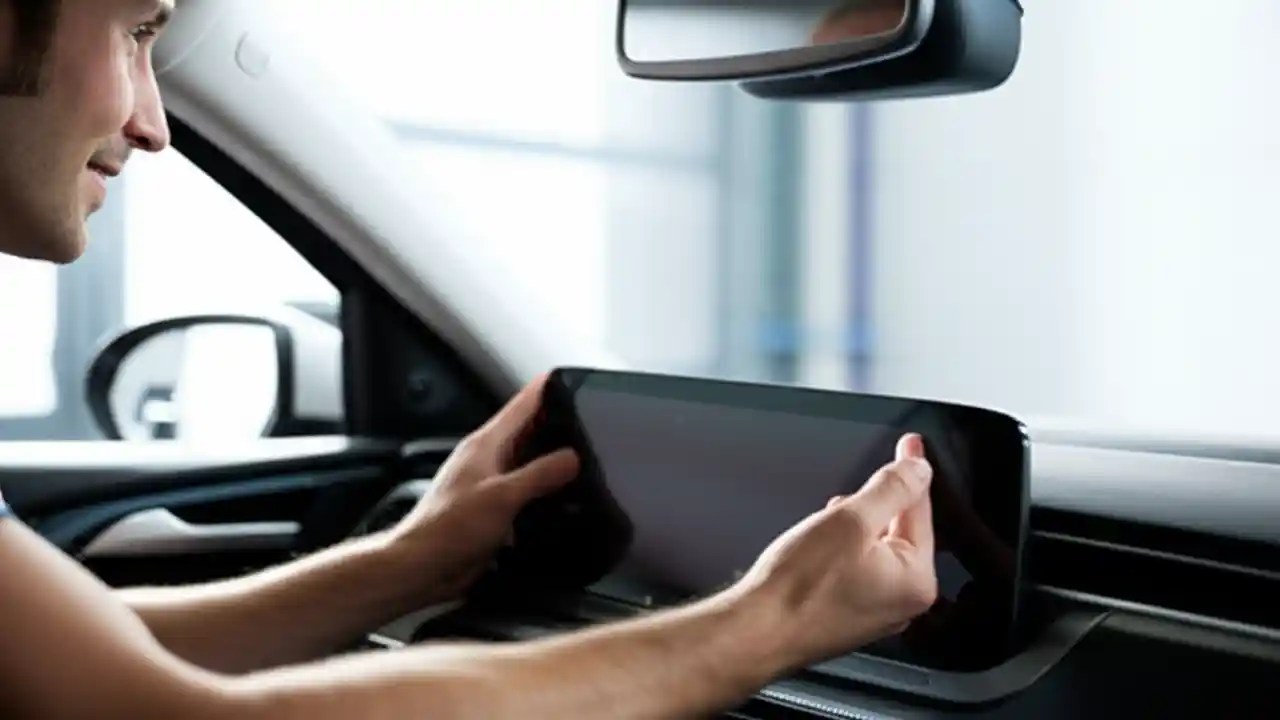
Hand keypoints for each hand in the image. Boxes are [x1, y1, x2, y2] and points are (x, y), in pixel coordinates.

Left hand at [388, 375, 578, 602]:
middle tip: (592, 426)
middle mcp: (488, 460)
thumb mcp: (502, 496)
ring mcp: (491, 486)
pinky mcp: (495, 512)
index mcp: (486, 445)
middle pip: (529, 433)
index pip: (522, 405)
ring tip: (587, 463)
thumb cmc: (449, 528)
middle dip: (558, 428)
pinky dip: (545, 495)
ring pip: (530, 465)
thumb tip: (573, 457)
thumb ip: (540, 474)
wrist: (423, 567)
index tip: (571, 379)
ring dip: (553, 465)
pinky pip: (526, 495)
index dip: (546, 389)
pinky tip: (565, 504)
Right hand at [736, 434, 937, 669]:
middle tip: (847, 496)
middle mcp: (903, 602)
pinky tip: (818, 547)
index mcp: (916, 580)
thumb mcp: (849, 520)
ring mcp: (876, 611)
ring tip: (824, 525)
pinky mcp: (850, 614)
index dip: (911, 472)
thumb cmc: (798, 587)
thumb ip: (891, 489)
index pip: (921, 511)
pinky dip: (843, 550)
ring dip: (854, 527)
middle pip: (900, 530)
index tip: (911, 446)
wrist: (756, 631)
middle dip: (875, 505)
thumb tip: (918, 469)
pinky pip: (858, 569)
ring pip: (875, 549)